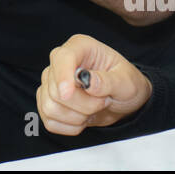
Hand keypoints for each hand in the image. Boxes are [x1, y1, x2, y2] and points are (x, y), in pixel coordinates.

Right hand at [37, 34, 151, 133]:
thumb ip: (108, 81)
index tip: (68, 94)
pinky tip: (83, 117)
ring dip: (77, 117)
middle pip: (55, 90)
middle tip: (103, 101)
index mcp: (80, 47)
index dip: (62, 76)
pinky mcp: (48, 102)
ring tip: (93, 108)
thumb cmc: (126, 83)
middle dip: (83, 104)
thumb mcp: (126, 81)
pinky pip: (50, 121)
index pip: (62, 58)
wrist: (123, 100)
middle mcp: (61, 62)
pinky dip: (70, 126)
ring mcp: (51, 82)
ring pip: (50, 107)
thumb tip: (87, 81)